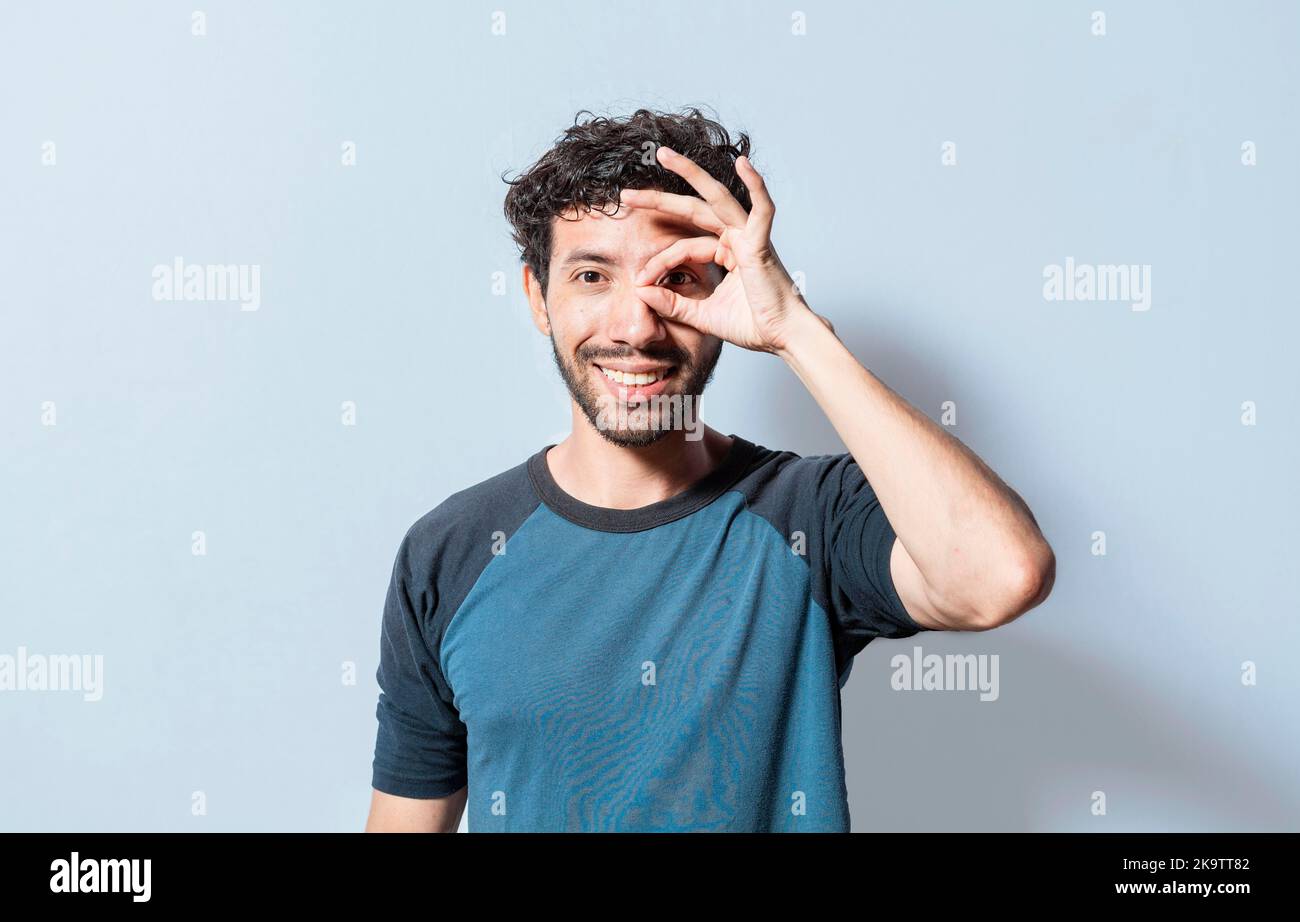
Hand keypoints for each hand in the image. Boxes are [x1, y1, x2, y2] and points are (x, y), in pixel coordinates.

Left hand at [620, 145, 832, 353]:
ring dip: (690, 174)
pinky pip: (762, 208)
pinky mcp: (762, 244)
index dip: (657, 263)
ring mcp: (749, 237)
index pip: (682, 248)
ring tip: (662, 154)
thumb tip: (640, 292)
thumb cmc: (752, 326)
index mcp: (724, 252)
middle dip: (658, 200)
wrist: (782, 338)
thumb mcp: (701, 316)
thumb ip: (672, 304)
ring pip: (716, 198)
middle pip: (692, 210)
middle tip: (625, 194)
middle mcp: (735, 238)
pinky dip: (756, 185)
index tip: (640, 283)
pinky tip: (743, 164)